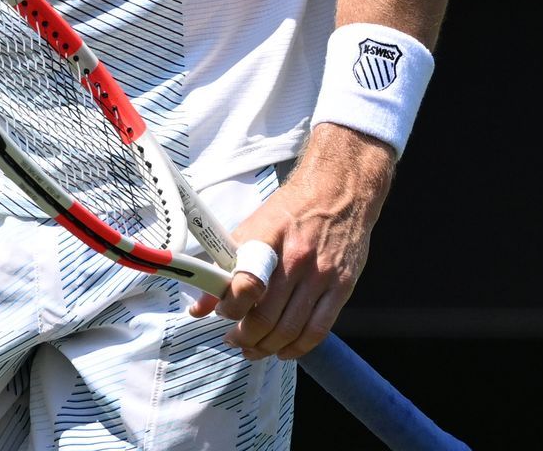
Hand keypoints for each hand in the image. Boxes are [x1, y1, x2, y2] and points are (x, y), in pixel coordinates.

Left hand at [185, 124, 395, 358]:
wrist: (339, 191)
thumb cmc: (292, 209)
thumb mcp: (253, 227)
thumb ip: (225, 265)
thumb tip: (199, 305)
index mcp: (268, 239)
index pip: (246, 285)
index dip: (229, 307)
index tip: (222, 314)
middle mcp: (296, 259)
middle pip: (267, 316)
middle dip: (245, 337)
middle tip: (233, 340)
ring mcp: (322, 275)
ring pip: (290, 329)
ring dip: (267, 347)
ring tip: (252, 349)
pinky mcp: (343, 286)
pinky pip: (319, 329)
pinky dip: (298, 348)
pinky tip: (283, 351)